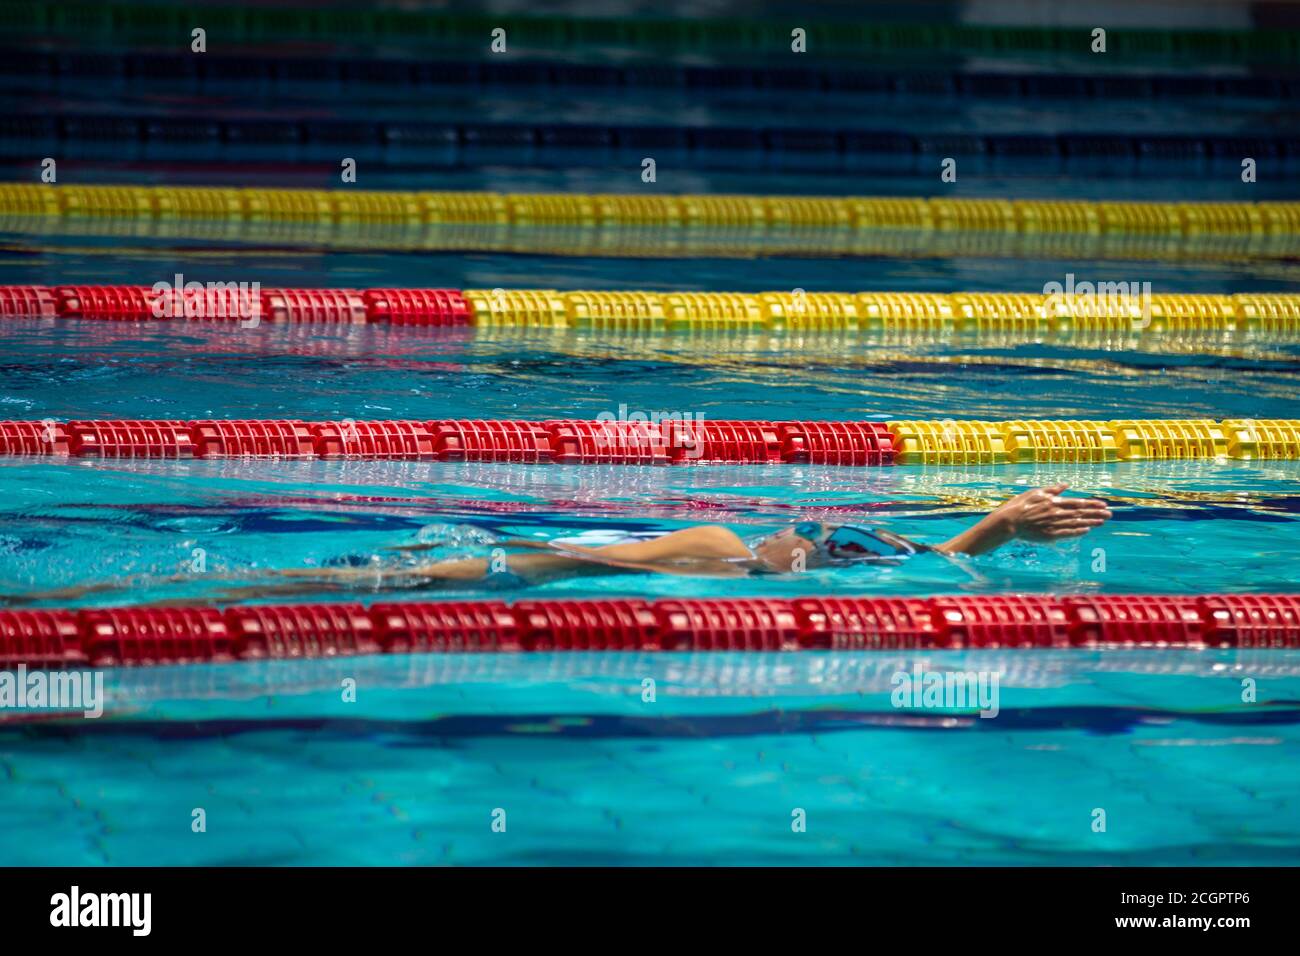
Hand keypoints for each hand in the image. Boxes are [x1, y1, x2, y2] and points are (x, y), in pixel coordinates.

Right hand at [994, 482, 1112, 541]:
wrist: (1009, 522)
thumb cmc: (1020, 505)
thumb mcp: (1035, 492)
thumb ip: (1052, 489)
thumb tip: (1066, 485)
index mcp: (1054, 502)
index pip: (1078, 503)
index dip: (1092, 504)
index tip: (1104, 504)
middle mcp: (1057, 513)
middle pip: (1081, 513)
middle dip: (1097, 513)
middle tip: (1110, 514)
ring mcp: (1054, 525)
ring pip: (1077, 523)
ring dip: (1091, 522)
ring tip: (1103, 522)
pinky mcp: (1050, 535)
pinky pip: (1067, 533)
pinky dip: (1078, 532)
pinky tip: (1087, 531)